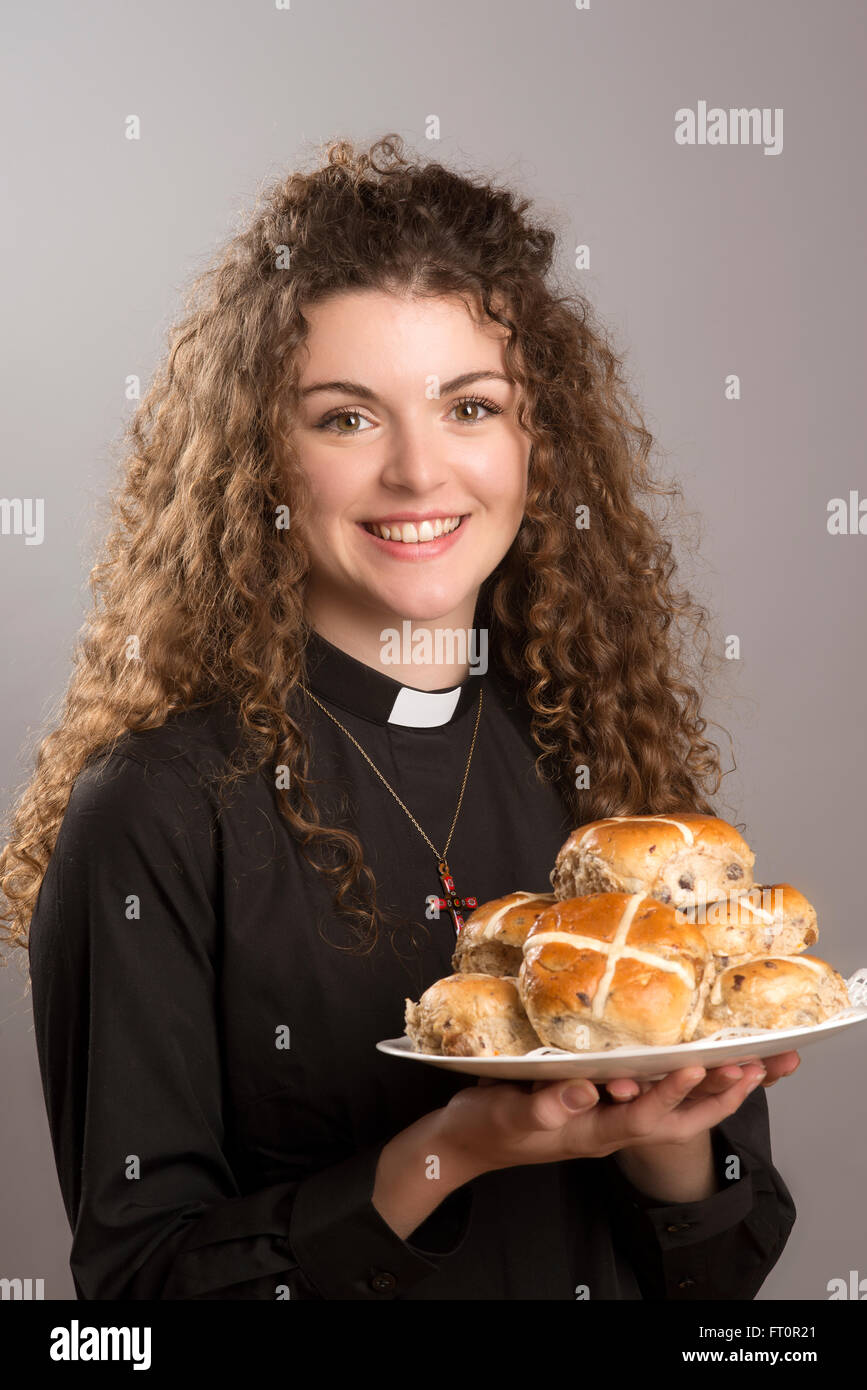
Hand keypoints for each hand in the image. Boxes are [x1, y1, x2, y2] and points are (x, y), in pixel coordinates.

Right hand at [437, 1056, 790, 1177]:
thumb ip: (544, 1106)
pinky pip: (649, 1095)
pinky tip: (690, 1058)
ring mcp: (604, 1117)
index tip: (699, 1066)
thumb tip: (585, 1088)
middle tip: (756, 1069)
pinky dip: (677, 1079)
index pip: (644, 1118)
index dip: (673, 1094)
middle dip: (718, 1098)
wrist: (465, 1141)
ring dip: (709, 1089)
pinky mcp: (596, 1104)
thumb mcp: (509, 1115)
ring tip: (745, 1064)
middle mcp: (608, 1128)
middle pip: (676, 1121)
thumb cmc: (485, 1127)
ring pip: (669, 1109)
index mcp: (592, 1134)